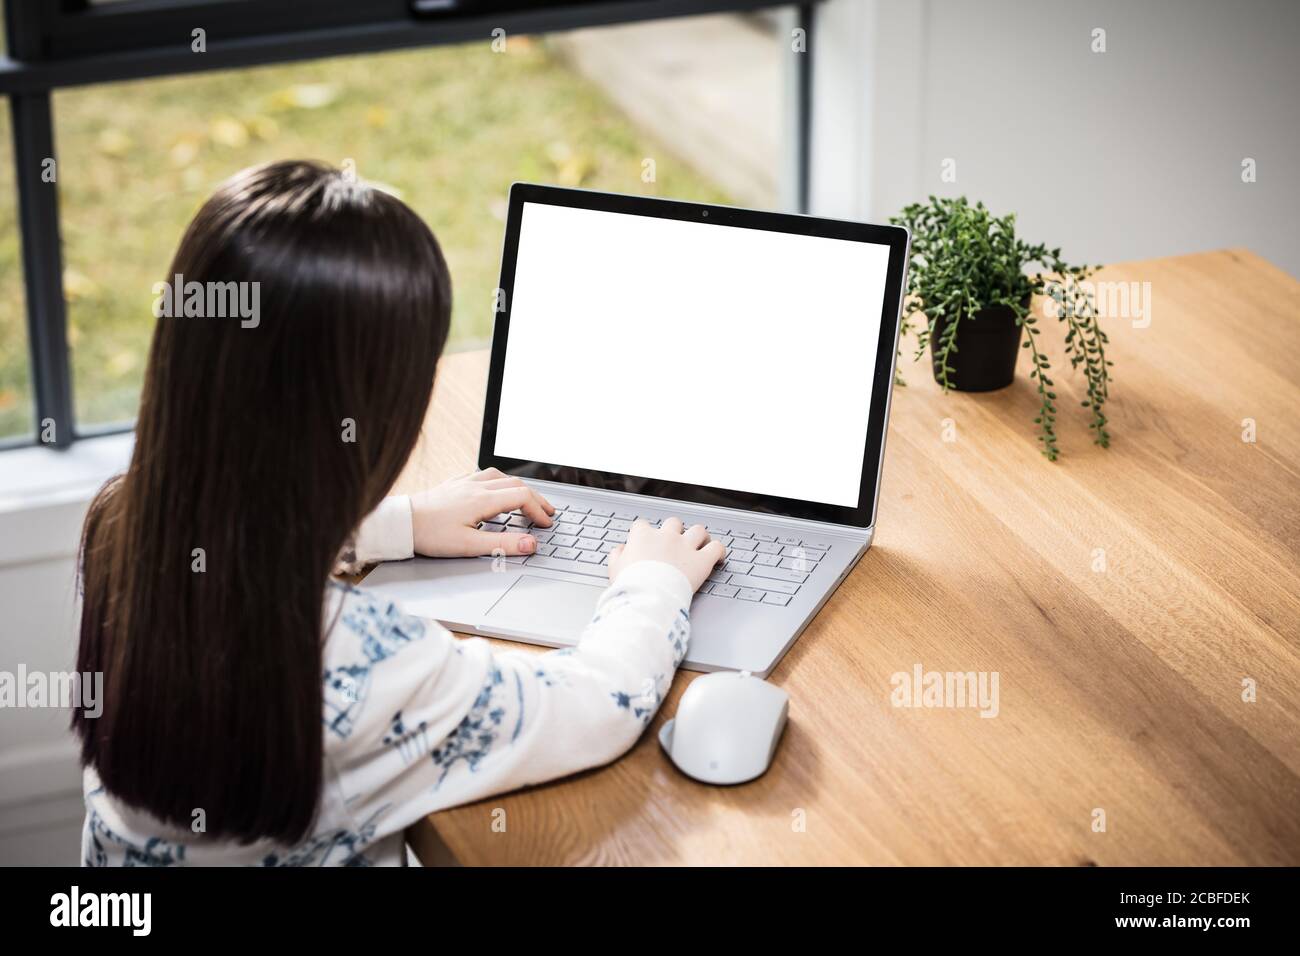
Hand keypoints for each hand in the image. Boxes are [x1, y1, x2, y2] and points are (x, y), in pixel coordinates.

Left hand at [409, 468, 554, 557]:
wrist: (400, 523)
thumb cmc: (430, 535)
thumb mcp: (469, 546)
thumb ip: (503, 545)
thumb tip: (531, 544)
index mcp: (482, 499)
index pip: (522, 497)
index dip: (538, 510)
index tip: (545, 523)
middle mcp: (475, 486)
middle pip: (516, 484)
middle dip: (535, 498)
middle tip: (546, 512)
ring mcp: (464, 483)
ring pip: (500, 476)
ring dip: (518, 486)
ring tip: (526, 498)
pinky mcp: (453, 484)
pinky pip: (482, 475)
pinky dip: (497, 481)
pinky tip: (493, 488)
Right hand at [607, 518, 726, 592]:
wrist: (648, 598)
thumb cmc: (631, 586)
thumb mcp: (615, 569)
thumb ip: (617, 556)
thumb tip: (621, 550)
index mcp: (643, 536)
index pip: (643, 526)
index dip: (645, 534)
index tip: (647, 542)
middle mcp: (666, 536)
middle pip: (673, 523)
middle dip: (675, 532)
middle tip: (676, 544)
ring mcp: (685, 546)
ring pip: (698, 530)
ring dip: (700, 537)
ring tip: (701, 544)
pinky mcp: (702, 560)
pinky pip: (716, 548)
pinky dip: (719, 551)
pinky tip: (718, 558)